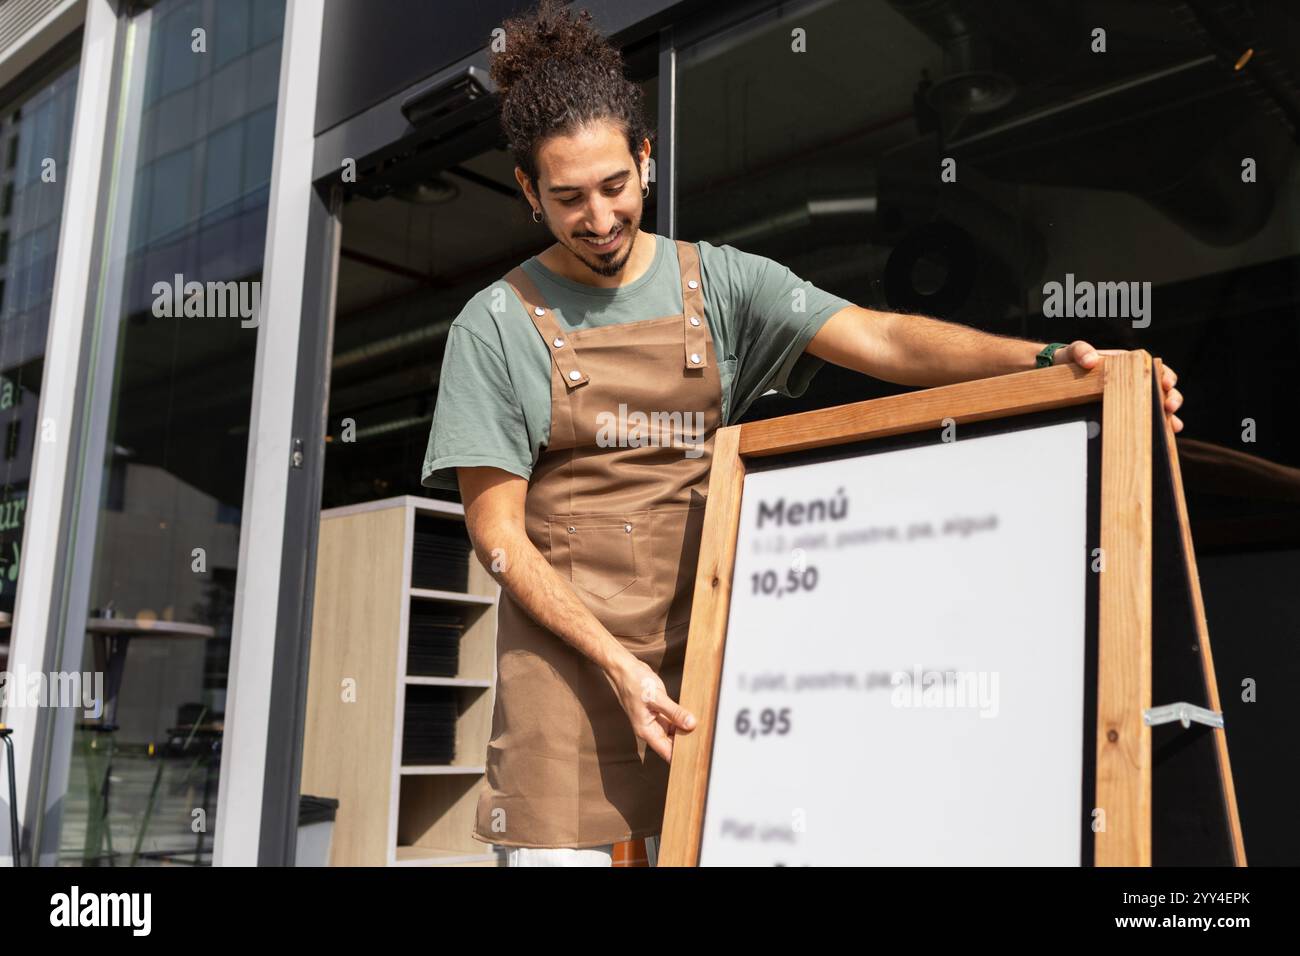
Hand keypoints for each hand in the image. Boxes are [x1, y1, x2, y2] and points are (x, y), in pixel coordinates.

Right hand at [606, 656, 696, 762]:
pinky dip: (682, 720)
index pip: (666, 752)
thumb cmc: (635, 683)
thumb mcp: (657, 698)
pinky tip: (693, 718)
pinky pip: (672, 720)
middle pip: (671, 743)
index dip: (681, 756)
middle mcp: (650, 728)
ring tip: (703, 731)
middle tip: (705, 742)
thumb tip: (691, 724)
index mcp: (647, 730)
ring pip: (673, 731)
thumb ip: (675, 712)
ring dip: (685, 731)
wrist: (625, 669)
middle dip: (686, 743)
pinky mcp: (659, 711)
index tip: (697, 755)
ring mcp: (655, 720)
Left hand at [1053, 340, 1183, 433]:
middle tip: (1170, 406)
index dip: (1165, 376)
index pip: (1155, 369)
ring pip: (1156, 408)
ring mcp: (1129, 399)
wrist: (1057, 377)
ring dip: (1167, 417)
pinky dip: (1153, 428)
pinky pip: (1140, 421)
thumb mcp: (1073, 353)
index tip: (1166, 384)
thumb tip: (1091, 361)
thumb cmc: (1069, 362)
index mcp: (1129, 365)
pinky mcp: (1121, 413)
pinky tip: (1162, 439)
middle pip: (1162, 390)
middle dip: (1171, 398)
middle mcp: (1135, 382)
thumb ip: (1081, 351)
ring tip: (1172, 426)